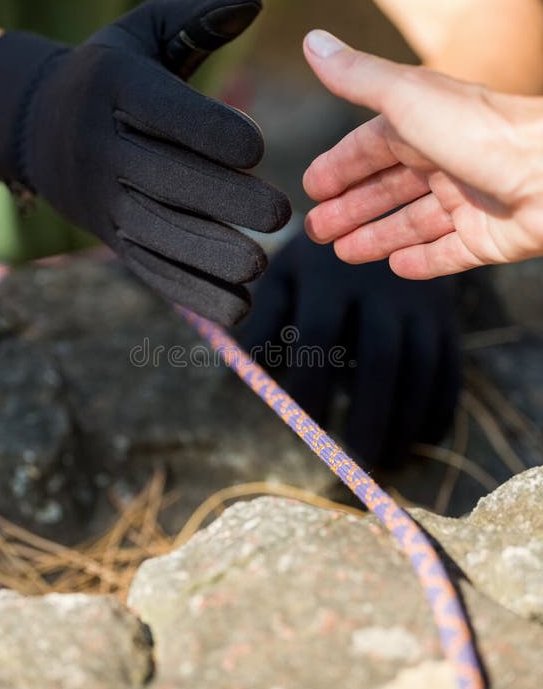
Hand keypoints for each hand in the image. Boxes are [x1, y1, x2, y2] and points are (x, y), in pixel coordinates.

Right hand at [0, 0, 290, 323]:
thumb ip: (199, 18)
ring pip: (158, 234)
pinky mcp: (113, 239)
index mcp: (116, 89)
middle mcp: (104, 149)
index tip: (258, 149)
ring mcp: (104, 201)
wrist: (39, 126)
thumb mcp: (144, 33)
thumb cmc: (112, 74)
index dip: (211, 132)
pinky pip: (152, 271)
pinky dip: (193, 294)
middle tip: (279, 217)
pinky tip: (238, 309)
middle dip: (223, 203)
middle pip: (166, 180)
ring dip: (209, 258)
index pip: (164, 112)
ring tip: (259, 268)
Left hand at [239, 231, 459, 467]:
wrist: (388, 223)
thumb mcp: (283, 278)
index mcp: (330, 277)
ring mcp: (421, 305)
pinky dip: (439, 411)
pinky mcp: (447, 321)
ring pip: (422, 370)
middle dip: (369, 416)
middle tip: (352, 464)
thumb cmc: (317, 266)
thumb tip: (237, 378)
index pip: (319, 335)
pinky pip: (450, 371)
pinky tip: (420, 443)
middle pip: (380, 358)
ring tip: (386, 466)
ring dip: (407, 423)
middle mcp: (381, 289)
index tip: (305, 428)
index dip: (311, 384)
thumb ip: (262, 325)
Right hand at [302, 30, 542, 277]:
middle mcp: (446, 162)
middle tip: (318, 229)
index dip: (339, 167)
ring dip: (376, 236)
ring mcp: (469, 201)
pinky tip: (396, 266)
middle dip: (350, 208)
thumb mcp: (408, 98)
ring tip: (344, 251)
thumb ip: (359, 77)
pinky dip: (422, 261)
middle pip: (387, 189)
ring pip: (412, 223)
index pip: (370, 148)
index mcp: (425, 126)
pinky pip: (448, 253)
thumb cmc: (484, 132)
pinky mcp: (489, 237)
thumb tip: (312, 42)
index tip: (312, 187)